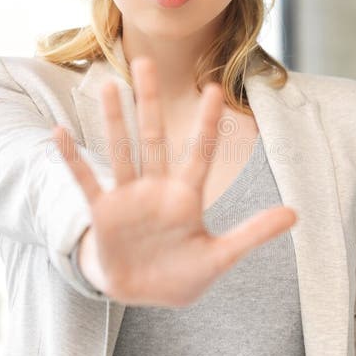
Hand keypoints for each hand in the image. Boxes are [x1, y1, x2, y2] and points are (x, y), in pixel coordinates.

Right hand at [52, 56, 296, 307]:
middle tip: (146, 61)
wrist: (141, 294)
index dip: (207, 123)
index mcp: (186, 196)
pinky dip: (72, 160)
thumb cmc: (180, 275)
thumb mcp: (219, 258)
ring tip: (106, 85)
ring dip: (113, 120)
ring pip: (121, 151)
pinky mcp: (103, 213)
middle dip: (148, 101)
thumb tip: (296, 214)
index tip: (214, 88)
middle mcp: (156, 188)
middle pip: (153, 137)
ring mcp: (127, 197)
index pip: (200, 152)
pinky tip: (59, 133)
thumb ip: (253, 234)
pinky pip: (85, 181)